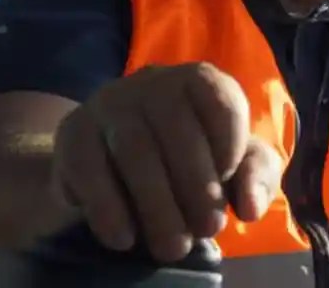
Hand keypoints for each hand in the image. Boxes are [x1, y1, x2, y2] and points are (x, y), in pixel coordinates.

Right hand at [49, 62, 282, 262]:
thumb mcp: (235, 165)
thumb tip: (252, 206)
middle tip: (207, 231)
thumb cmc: (190, 161)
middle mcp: (154, 82)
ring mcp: (109, 103)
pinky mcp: (73, 132)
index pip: (221, 103)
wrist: (111, 168)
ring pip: (134, 151)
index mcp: (199, 80)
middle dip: (197, 188)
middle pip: (177, 131)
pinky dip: (109, 208)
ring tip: (174, 247)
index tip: (227, 184)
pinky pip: (89, 169)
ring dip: (158, 206)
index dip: (230, 148)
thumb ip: (256, 176)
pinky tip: (125, 239)